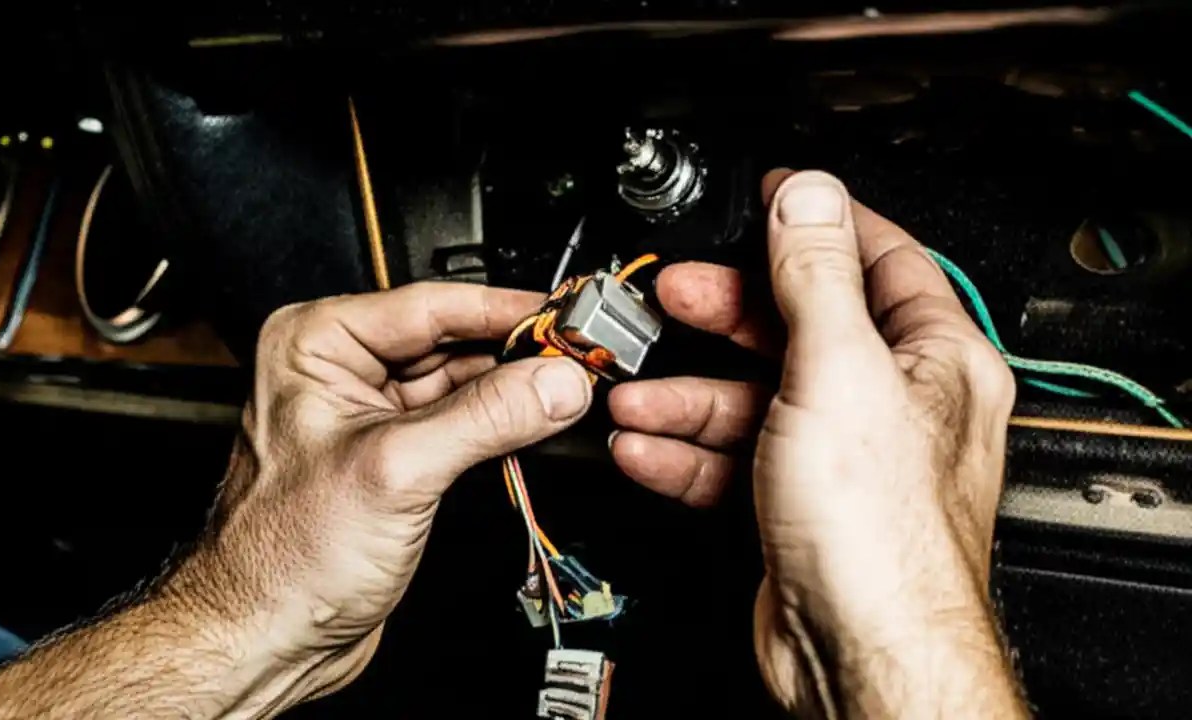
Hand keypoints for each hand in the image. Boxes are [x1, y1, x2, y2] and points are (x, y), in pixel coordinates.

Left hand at [161, 284, 592, 711]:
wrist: (264, 638)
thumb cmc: (279, 559)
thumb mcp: (396, 470)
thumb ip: (484, 419)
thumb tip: (553, 382)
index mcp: (315, 344)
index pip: (429, 305)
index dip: (503, 309)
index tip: (563, 315)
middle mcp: (339, 371)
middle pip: (451, 340)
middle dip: (517, 351)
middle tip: (580, 356)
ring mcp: (371, 416)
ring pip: (462, 382)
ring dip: (515, 388)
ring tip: (569, 387)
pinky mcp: (398, 459)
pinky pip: (462, 423)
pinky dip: (501, 424)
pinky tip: (537, 421)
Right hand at [610, 170, 1023, 716]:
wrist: (858, 657)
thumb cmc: (879, 535)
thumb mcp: (839, 371)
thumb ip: (817, 276)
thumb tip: (808, 194)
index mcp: (932, 359)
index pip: (877, 260)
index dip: (816, 224)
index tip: (767, 198)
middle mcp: (891, 405)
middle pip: (797, 329)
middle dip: (724, 315)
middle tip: (673, 294)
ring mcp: (839, 458)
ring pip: (752, 399)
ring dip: (685, 395)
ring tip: (635, 392)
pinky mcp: (794, 505)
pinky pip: (731, 460)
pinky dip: (685, 453)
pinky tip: (646, 447)